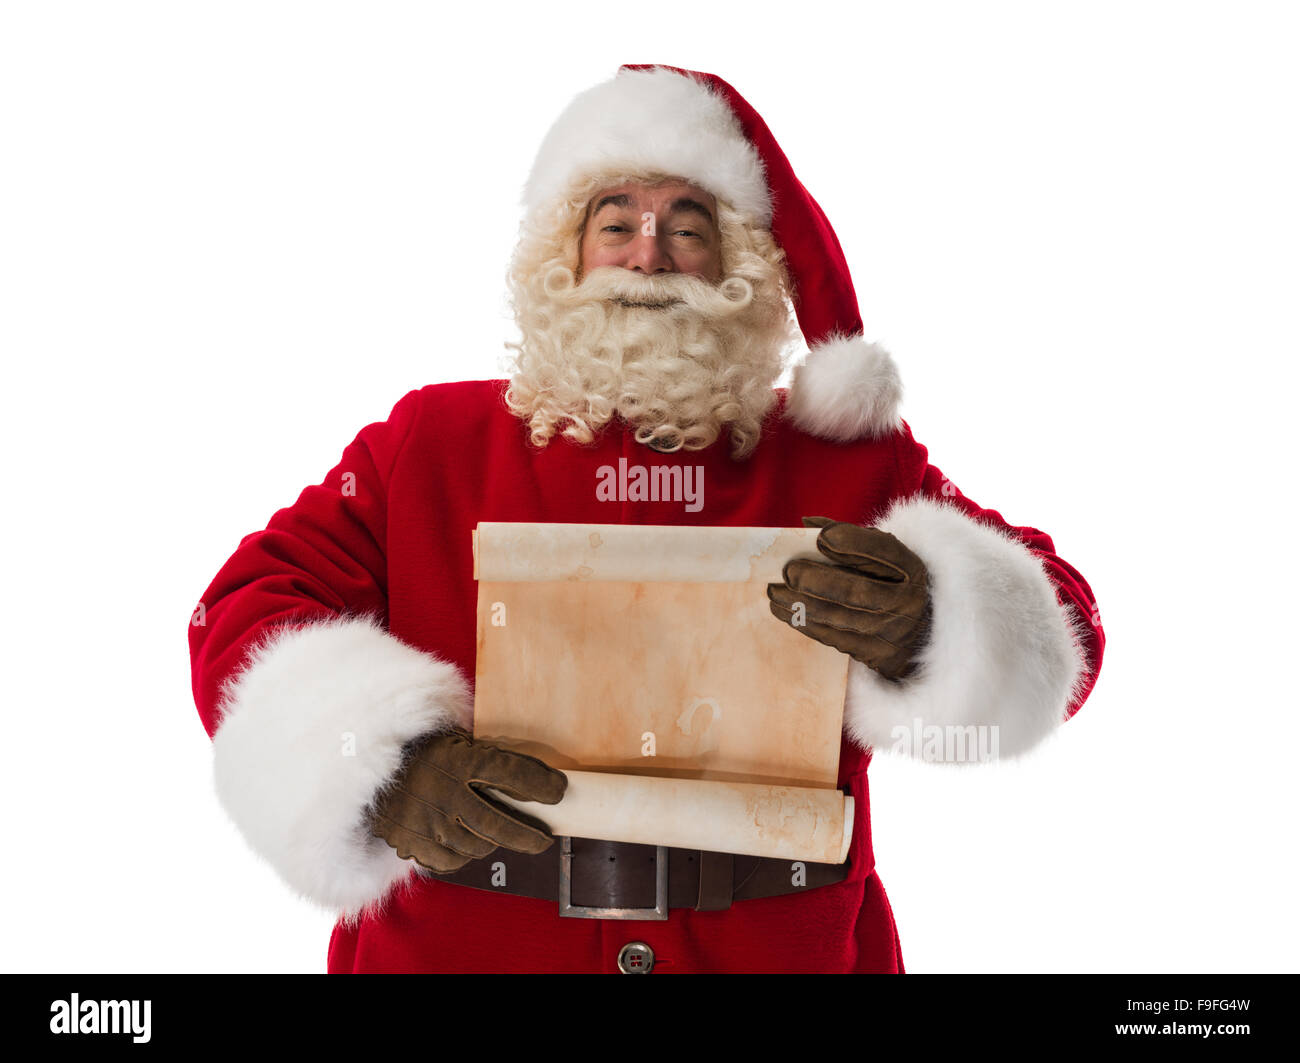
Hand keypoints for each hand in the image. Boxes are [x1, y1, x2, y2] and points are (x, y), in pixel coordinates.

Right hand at [369, 728, 567, 872]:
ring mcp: (428, 822)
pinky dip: (464, 855)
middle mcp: (445, 793)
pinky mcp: (412, 844)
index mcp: (458, 760)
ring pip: (479, 846)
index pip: (511, 774)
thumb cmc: (422, 752)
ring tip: (498, 835)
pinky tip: (465, 842)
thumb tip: (536, 771)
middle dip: (530, 835)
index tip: (560, 791)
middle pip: (501, 824)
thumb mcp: (454, 741)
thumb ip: (487, 756)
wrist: (367, 770)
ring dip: (494, 842)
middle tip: (544, 838)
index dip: (541, 784)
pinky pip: (452, 862)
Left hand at [766, 516, 931, 680]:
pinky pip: (833, 638)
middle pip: (858, 591)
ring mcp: (892, 632)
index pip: (885, 551)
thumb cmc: (892, 584)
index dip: (853, 542)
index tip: (822, 537)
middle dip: (818, 581)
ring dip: (801, 605)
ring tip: (774, 591)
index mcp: (912, 569)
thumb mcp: (886, 558)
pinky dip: (804, 623)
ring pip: (840, 618)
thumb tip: (806, 524)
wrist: (923, 634)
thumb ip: (851, 537)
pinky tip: (783, 610)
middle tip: (788, 571)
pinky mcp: (876, 655)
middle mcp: (907, 602)